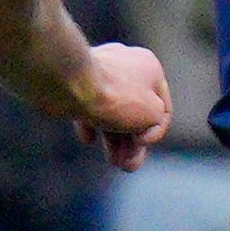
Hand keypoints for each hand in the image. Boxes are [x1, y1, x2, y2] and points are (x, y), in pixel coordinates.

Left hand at [61, 42, 171, 168]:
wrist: (68, 82)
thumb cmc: (114, 95)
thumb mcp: (152, 114)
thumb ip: (155, 122)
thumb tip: (141, 127)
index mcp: (148, 66)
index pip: (161, 107)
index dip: (156, 131)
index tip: (143, 143)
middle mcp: (125, 65)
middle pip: (135, 112)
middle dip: (133, 143)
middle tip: (128, 166)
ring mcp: (99, 73)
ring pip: (113, 111)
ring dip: (116, 140)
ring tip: (115, 163)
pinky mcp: (76, 84)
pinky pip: (89, 108)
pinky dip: (92, 126)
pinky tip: (89, 140)